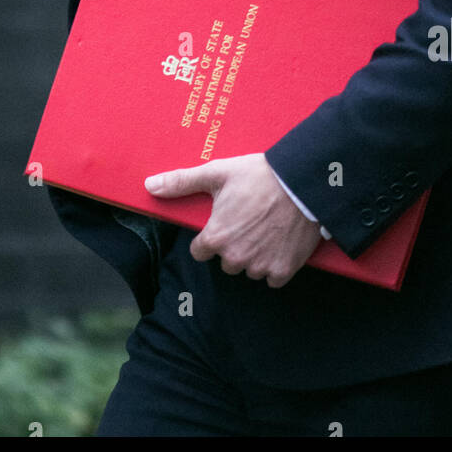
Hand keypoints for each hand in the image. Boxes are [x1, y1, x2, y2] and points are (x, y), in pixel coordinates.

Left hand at [145, 152, 320, 287]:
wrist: (301, 183)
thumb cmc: (257, 176)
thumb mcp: (217, 173)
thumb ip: (181, 182)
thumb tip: (149, 186)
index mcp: (216, 238)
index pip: (200, 252)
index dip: (210, 237)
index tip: (223, 222)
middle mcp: (235, 257)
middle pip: (226, 262)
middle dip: (234, 246)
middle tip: (248, 221)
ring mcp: (260, 266)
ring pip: (249, 269)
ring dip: (254, 255)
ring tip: (266, 229)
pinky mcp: (283, 270)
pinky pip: (272, 278)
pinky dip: (275, 264)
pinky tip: (280, 242)